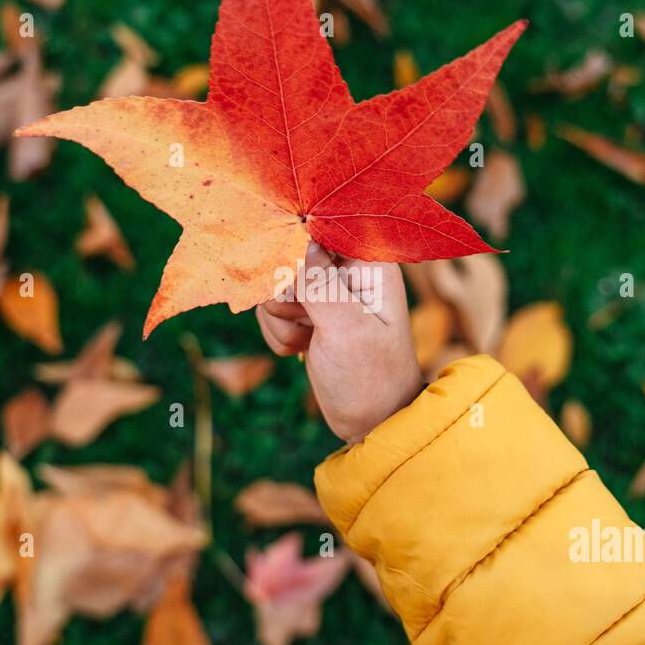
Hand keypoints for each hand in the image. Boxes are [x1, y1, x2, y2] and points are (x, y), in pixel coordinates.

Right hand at [256, 243, 423, 444]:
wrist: (373, 423)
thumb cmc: (371, 378)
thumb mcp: (346, 329)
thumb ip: (317, 281)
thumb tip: (294, 236)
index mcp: (368, 259)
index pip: (319, 222)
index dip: (292, 239)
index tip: (285, 273)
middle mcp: (346, 266)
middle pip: (286, 251)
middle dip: (285, 291)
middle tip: (309, 320)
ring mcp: (326, 288)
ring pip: (273, 281)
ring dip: (280, 318)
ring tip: (311, 341)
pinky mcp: (308, 310)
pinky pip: (270, 307)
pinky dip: (279, 332)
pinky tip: (304, 349)